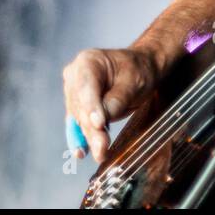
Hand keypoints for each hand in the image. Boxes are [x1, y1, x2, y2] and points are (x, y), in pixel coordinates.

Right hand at [62, 47, 160, 162]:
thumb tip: (101, 122)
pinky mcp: (77, 106)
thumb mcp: (134, 82)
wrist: (141, 69)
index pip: (86, 87)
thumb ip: (117, 100)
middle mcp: (74, 76)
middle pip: (81, 107)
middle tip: (102, 148)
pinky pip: (78, 124)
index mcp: (88, 61)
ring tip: (100, 153)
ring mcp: (73, 92)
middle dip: (92, 129)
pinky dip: (83, 138)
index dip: (91, 107)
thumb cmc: (139, 70)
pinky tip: (81, 151)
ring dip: (90, 137)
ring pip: (80, 119)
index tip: (98, 123)